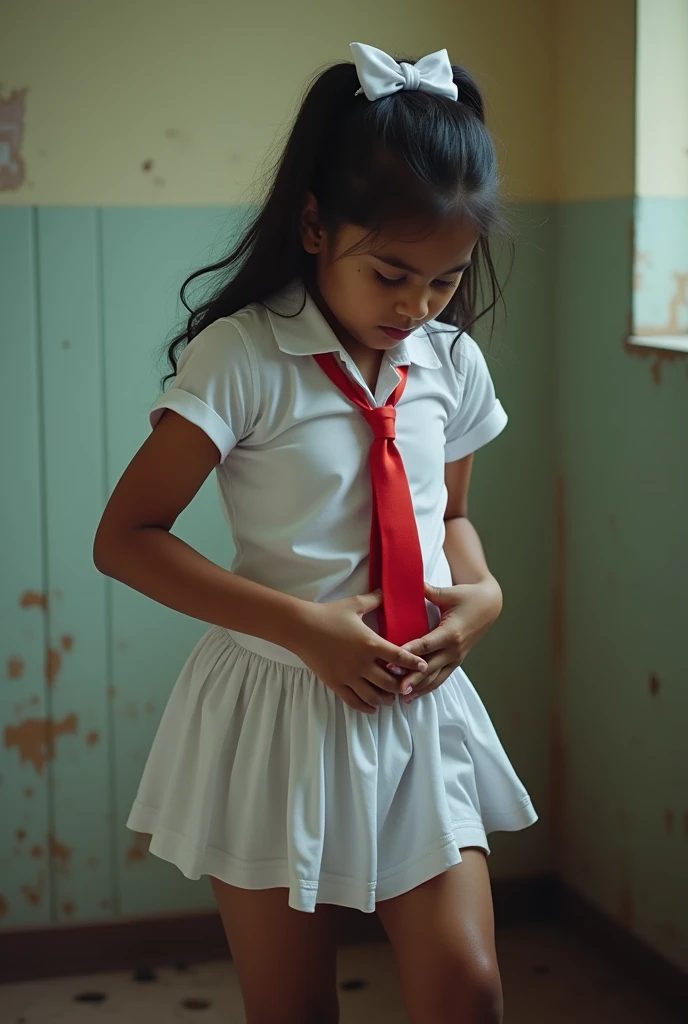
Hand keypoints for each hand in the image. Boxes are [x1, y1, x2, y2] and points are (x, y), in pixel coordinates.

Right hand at [290, 590, 428, 713]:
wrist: (300, 627)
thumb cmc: (328, 613)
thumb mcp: (354, 604)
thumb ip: (374, 600)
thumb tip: (387, 589)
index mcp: (370, 643)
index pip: (399, 656)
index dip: (415, 663)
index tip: (424, 666)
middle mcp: (362, 663)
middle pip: (390, 682)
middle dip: (402, 685)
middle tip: (407, 685)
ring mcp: (348, 676)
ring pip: (374, 696)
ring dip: (386, 699)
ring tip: (391, 698)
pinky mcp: (335, 684)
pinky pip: (354, 701)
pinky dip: (366, 707)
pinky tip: (372, 707)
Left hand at [395, 578, 502, 700]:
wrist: (489, 605)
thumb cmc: (467, 597)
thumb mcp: (448, 593)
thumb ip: (427, 591)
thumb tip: (408, 583)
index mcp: (451, 632)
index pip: (427, 644)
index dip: (410, 652)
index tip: (394, 659)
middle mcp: (454, 649)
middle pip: (430, 666)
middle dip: (412, 677)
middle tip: (394, 685)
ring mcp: (456, 657)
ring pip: (436, 677)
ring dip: (419, 687)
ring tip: (402, 696)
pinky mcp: (456, 661)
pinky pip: (441, 678)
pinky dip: (427, 687)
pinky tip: (414, 695)